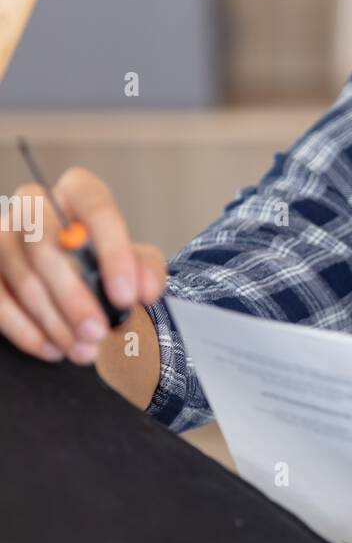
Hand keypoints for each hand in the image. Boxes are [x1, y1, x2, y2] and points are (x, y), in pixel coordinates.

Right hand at [0, 166, 164, 363]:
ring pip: (21, 274)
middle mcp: (34, 205)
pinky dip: (26, 330)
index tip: (126, 297)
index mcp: (77, 192)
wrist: (77, 284)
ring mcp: (4, 234)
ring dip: (54, 320)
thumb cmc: (105, 268)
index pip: (93, 204)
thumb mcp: (135, 265)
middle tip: (97, 332)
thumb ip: (146, 271)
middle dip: (73, 295)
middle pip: (43, 240)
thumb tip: (144, 289)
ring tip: (83, 350)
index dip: (111, 250)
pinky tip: (53, 349)